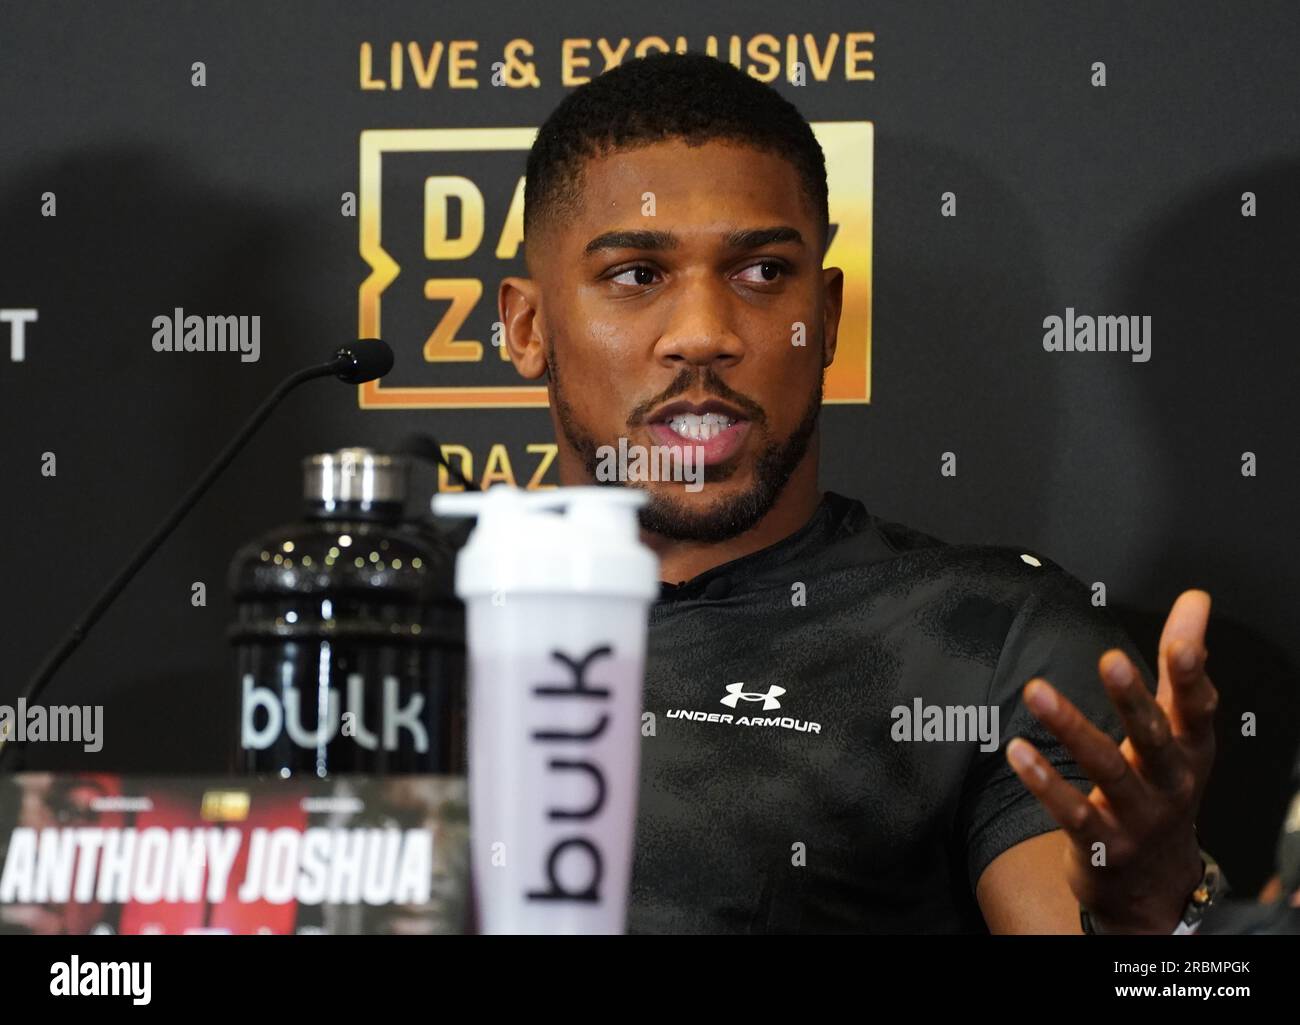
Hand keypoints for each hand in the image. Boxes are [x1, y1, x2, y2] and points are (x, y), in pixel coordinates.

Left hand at [1004, 589, 1216, 932]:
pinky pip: (1070, 811)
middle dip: (1135, 701)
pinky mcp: (1101, 843)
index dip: (1193, 676)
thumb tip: (1195, 600)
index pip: (1198, 709)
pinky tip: (1015, 750)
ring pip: (1106, 770)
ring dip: (1071, 728)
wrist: (1153, 882)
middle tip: (1111, 659)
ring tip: (1036, 690)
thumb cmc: (1163, 786)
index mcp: (1192, 750)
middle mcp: (1171, 784)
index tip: (1182, 642)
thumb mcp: (1180, 730)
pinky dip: (1044, 781)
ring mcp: (1137, 818)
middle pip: (1155, 739)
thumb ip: (1181, 665)